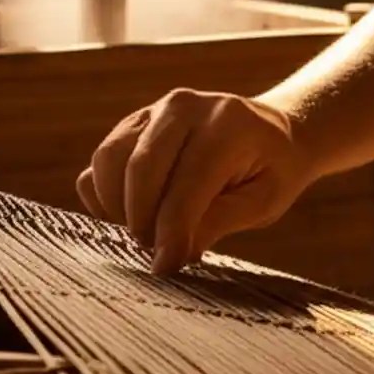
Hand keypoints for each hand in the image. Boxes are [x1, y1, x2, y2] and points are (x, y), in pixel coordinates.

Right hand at [77, 89, 313, 273]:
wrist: (273, 132)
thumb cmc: (273, 171)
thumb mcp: (265, 201)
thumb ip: (220, 221)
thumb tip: (174, 252)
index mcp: (226, 124)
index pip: (186, 183)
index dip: (171, 231)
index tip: (164, 266)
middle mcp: (183, 106)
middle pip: (140, 169)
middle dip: (141, 221)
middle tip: (157, 253)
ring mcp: (153, 110)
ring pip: (109, 159)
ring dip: (118, 207)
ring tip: (148, 234)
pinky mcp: (133, 123)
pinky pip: (101, 160)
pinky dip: (104, 194)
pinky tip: (131, 215)